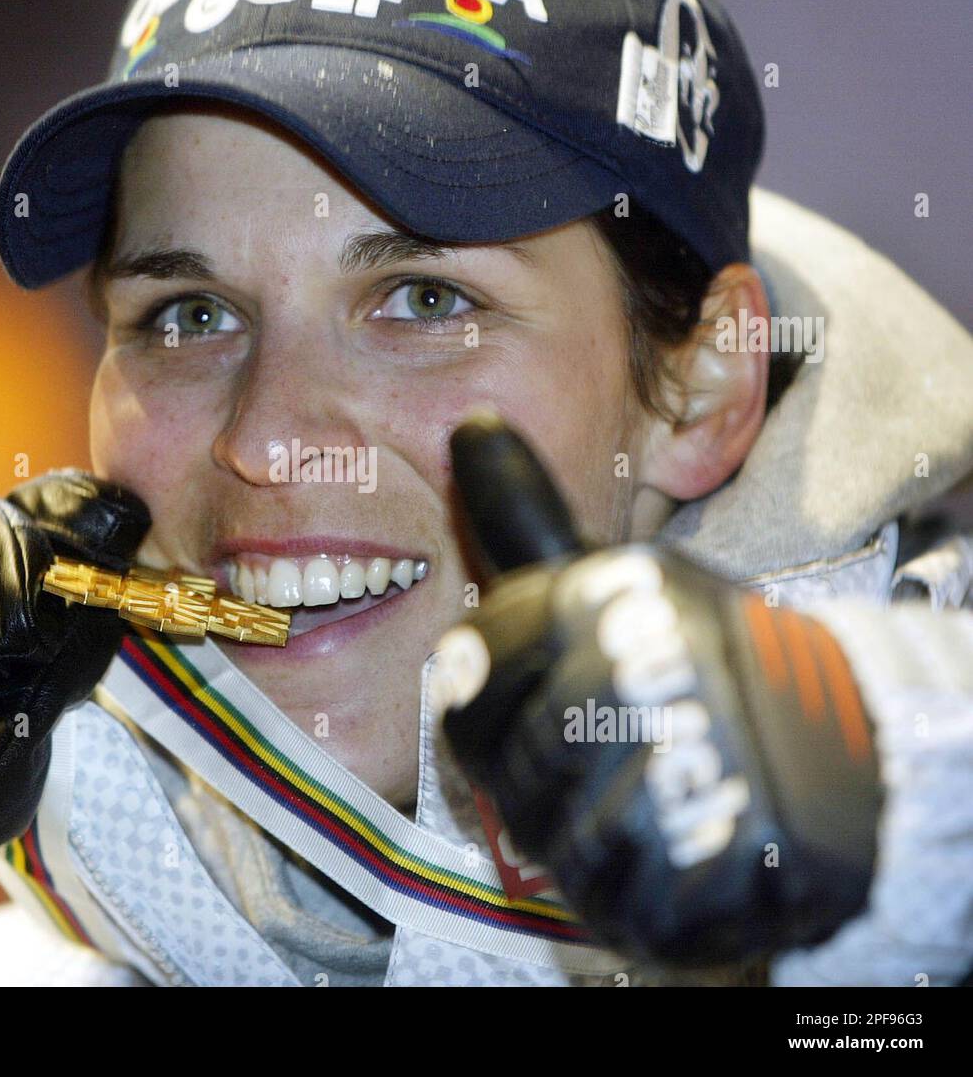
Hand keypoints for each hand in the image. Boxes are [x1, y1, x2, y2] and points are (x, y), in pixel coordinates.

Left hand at [437, 415, 882, 966]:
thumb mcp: (623, 576)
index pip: (472, 658)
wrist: (852, 748)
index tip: (548, 682)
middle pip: (495, 750)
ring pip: (538, 827)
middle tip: (590, 745)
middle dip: (529, 756)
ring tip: (637, 787)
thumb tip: (467, 428)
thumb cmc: (713, 658)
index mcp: (600, 605)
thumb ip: (528, 523)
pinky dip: (621, 877)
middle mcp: (620, 687)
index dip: (497, 680)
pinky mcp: (681, 879)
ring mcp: (652, 785)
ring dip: (575, 820)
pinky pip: (596, 891)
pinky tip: (664, 837)